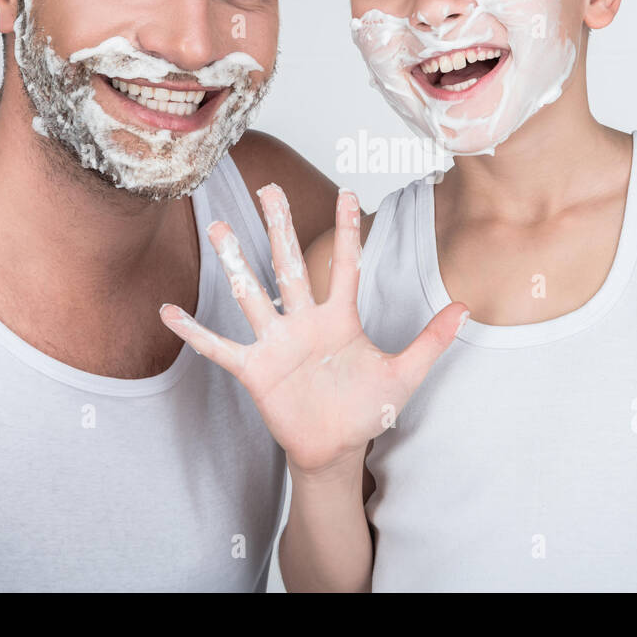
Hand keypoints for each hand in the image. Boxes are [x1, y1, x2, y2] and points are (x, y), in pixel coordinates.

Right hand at [160, 184, 467, 476]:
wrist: (337, 448)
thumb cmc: (367, 408)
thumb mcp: (405, 374)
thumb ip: (432, 341)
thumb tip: (467, 307)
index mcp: (340, 318)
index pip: (344, 266)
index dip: (346, 231)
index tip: (347, 192)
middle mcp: (304, 322)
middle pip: (289, 265)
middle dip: (279, 228)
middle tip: (267, 188)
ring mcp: (277, 343)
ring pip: (253, 295)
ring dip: (236, 263)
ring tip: (218, 228)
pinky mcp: (256, 370)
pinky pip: (220, 347)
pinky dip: (195, 332)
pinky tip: (169, 312)